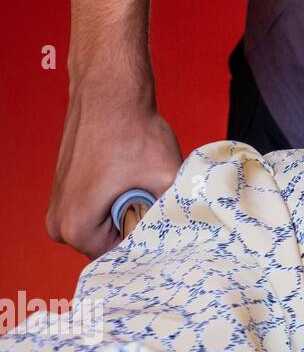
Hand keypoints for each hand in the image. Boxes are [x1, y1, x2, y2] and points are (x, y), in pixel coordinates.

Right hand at [46, 79, 180, 257]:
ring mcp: (60, 208)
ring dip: (131, 212)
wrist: (109, 93)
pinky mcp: (67, 192)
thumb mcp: (167, 178)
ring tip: (146, 185)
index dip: (151, 243)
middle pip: (113, 245)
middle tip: (159, 200)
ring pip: (108, 226)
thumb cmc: (133, 131)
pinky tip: (135, 179)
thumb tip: (195, 234)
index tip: (169, 226)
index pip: (122, 259)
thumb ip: (179, 213)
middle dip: (140, 227)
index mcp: (76, 230)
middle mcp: (59, 225)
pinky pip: (100, 210)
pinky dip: (120, 200)